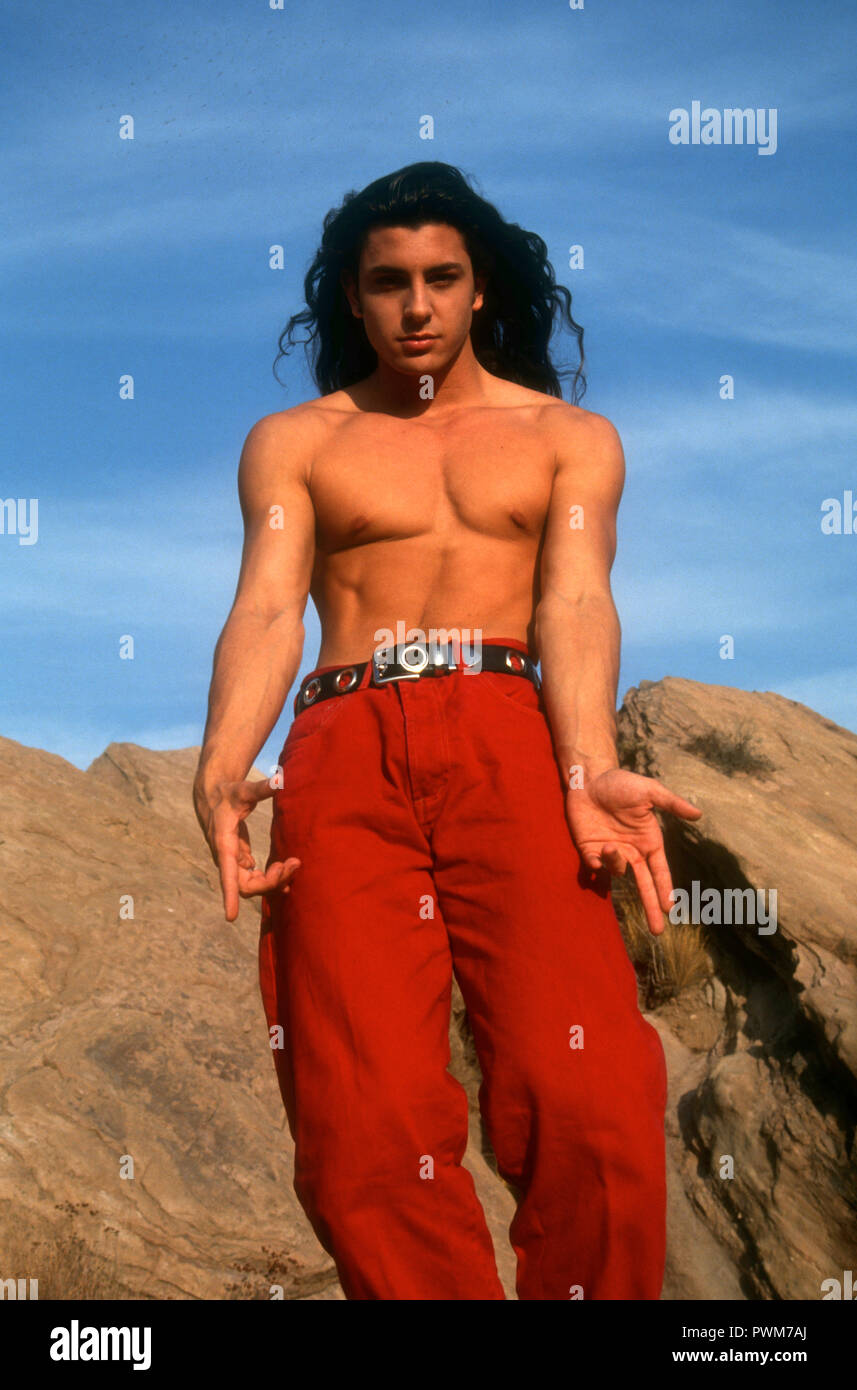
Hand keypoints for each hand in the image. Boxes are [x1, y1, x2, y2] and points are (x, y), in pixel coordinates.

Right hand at [193, 775, 299, 921]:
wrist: (214, 797)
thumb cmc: (229, 793)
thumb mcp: (244, 789)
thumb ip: (262, 788)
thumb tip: (280, 779)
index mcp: (224, 843)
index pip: (227, 874)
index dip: (229, 895)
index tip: (230, 917)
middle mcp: (227, 858)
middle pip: (246, 885)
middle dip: (271, 881)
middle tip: (294, 864)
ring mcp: (233, 862)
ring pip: (252, 885)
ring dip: (274, 880)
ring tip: (294, 865)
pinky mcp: (240, 860)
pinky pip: (255, 878)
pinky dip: (271, 879)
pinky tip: (287, 877)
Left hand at [564, 767, 701, 935]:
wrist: (589, 779)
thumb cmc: (621, 783)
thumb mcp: (649, 790)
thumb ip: (671, 803)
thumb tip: (698, 814)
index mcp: (649, 841)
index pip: (660, 870)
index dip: (665, 889)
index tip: (671, 908)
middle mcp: (632, 851)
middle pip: (644, 885)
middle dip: (651, 907)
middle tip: (658, 931)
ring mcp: (611, 851)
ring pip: (618, 872)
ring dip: (616, 865)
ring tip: (611, 845)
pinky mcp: (589, 849)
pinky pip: (595, 867)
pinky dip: (598, 867)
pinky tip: (597, 856)